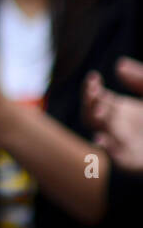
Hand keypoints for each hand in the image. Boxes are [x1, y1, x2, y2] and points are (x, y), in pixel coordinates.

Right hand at [83, 57, 142, 171]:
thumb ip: (140, 79)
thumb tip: (119, 65)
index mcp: (123, 110)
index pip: (97, 99)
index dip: (91, 88)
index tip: (94, 77)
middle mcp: (120, 127)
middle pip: (92, 116)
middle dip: (89, 104)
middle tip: (94, 94)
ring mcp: (126, 145)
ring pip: (100, 135)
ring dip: (96, 126)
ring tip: (99, 112)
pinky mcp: (135, 161)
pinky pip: (117, 159)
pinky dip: (108, 150)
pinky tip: (102, 139)